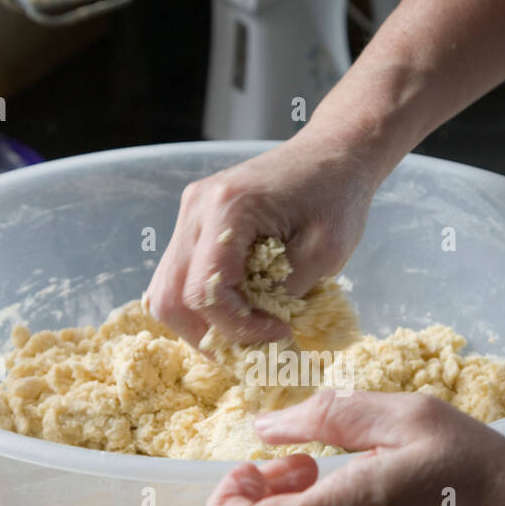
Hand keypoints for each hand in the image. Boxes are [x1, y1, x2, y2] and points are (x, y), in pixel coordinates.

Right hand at [145, 132, 378, 347]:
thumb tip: (254, 336)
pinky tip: (237, 314)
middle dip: (210, 337)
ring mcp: (191, 215)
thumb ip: (284, 294)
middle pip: (171, 298)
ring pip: (166, 292)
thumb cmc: (338, 196)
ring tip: (243, 338)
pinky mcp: (196, 223)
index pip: (204, 291)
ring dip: (201, 326)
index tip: (278, 334)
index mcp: (228, 207)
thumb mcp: (325, 252)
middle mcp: (196, 209)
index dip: (237, 327)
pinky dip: (202, 306)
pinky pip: (180, 277)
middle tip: (252, 352)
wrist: (334, 153)